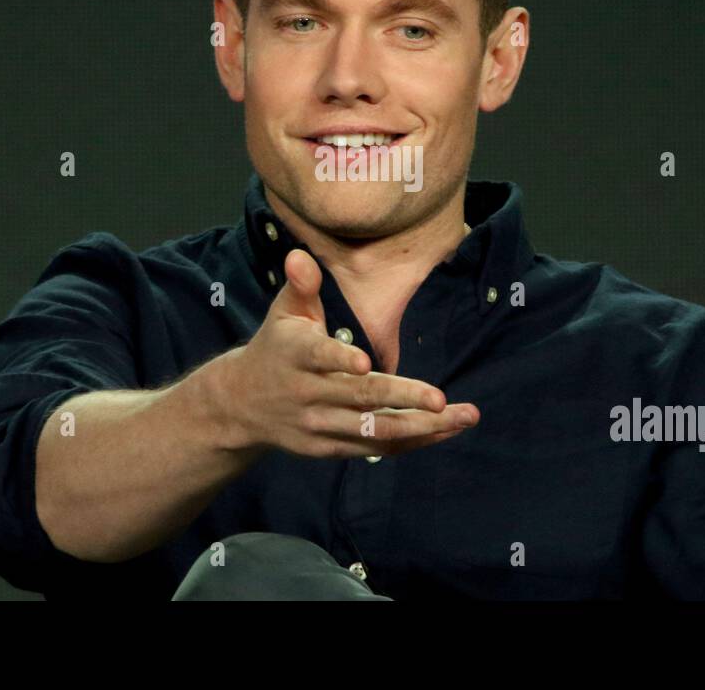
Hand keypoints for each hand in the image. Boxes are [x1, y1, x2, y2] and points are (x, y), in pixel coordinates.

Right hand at [216, 248, 478, 457]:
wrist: (241, 404)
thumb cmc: (276, 346)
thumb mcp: (282, 312)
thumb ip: (300, 285)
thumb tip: (299, 255)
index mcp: (296, 354)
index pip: (318, 356)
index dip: (340, 360)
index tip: (365, 363)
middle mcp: (307, 393)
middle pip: (359, 398)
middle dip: (403, 398)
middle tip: (442, 400)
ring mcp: (318, 425)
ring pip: (374, 431)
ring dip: (422, 427)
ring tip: (463, 416)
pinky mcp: (328, 448)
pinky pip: (375, 448)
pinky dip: (412, 441)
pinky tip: (445, 430)